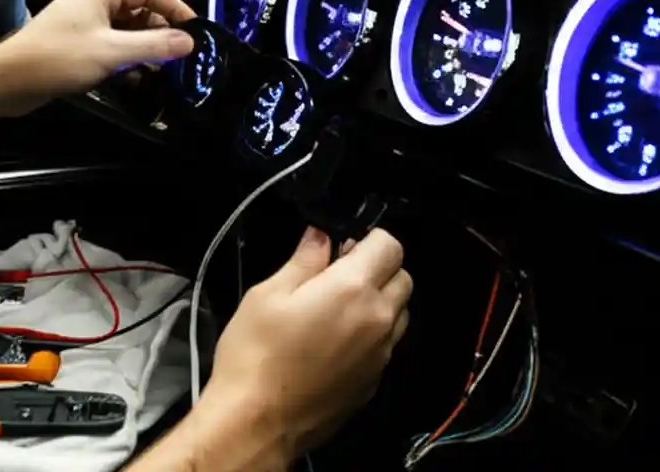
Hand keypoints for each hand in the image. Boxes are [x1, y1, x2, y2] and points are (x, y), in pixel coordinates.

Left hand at [0, 0, 195, 115]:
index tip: (195, 30)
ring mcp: (86, 23)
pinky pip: (114, 46)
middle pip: (141, 10)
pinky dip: (128, 59)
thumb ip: (154, 46)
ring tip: (163, 70)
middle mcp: (94, 2)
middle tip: (180, 56)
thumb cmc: (58, 58)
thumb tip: (188, 42)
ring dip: (145, 49)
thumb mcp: (112, 52)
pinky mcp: (79, 44)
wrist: (11, 81)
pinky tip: (137, 77)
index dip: (176, 8)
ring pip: (128, 31)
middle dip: (162, 32)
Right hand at [203, 227, 411, 460]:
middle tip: (339, 276)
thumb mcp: (267, 295)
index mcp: (353, 290)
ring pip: (400, 313)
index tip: (342, 247)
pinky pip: (387, 345)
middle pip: (403, 278)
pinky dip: (373, 334)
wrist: (257, 423)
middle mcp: (378, 320)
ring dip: (381, 301)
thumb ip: (304, 261)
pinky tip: (336, 343)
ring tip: (339, 310)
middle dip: (379, 269)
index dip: (368, 238)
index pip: (389, 245)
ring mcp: (381, 355)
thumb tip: (321, 237)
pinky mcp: (375, 381)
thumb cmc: (256, 356)